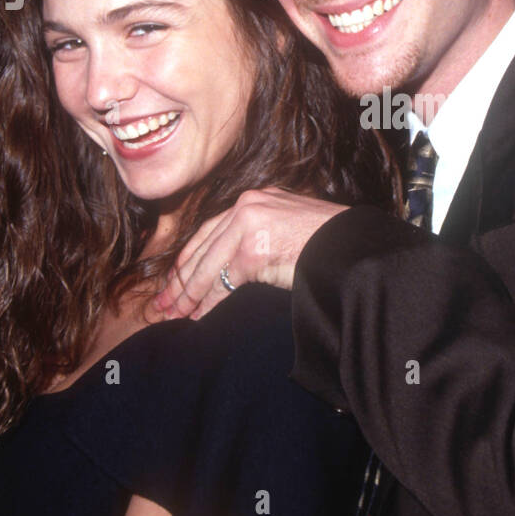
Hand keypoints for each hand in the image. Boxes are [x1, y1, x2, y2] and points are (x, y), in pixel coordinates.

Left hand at [153, 188, 347, 319]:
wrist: (352, 246)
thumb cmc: (327, 242)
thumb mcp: (287, 227)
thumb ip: (259, 236)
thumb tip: (231, 268)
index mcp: (254, 198)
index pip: (209, 230)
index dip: (188, 259)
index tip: (173, 280)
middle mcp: (247, 205)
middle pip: (201, 247)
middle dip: (179, 280)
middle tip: (161, 304)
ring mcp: (249, 225)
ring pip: (207, 266)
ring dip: (189, 295)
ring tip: (174, 315)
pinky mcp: (253, 250)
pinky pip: (223, 282)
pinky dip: (209, 303)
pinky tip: (199, 317)